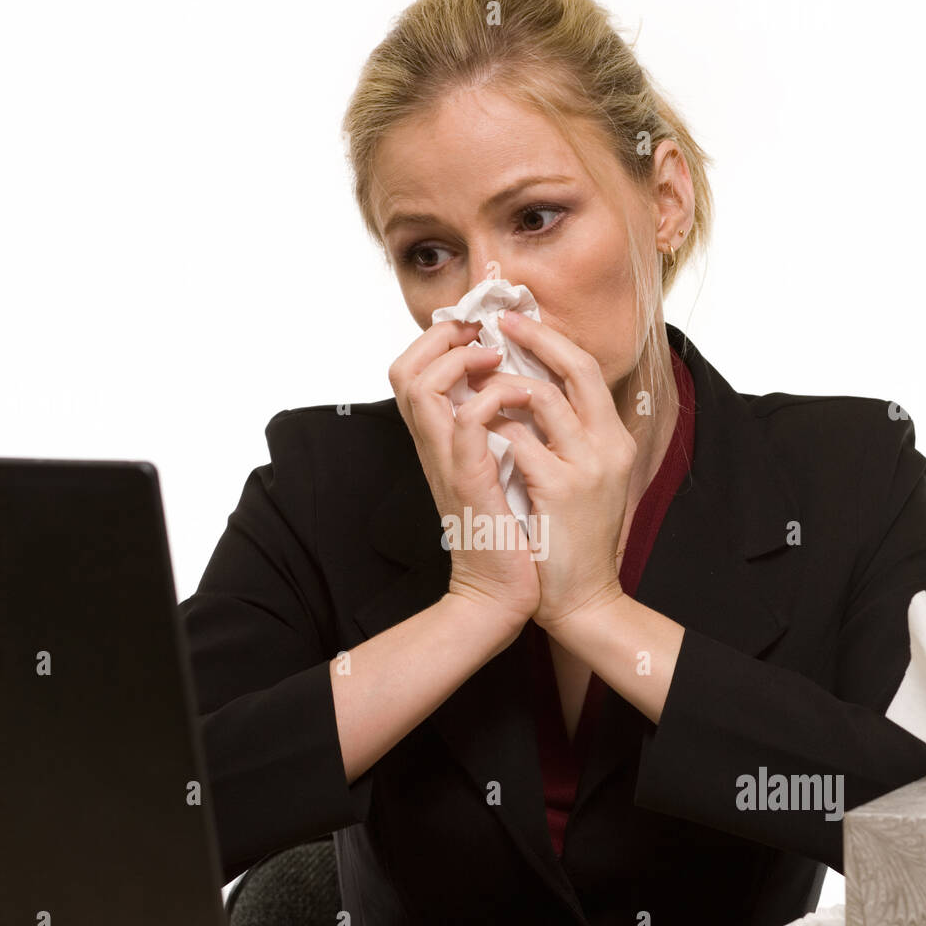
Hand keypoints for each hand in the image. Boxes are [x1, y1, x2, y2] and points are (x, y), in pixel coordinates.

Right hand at [388, 318, 540, 633]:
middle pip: (403, 370)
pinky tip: (522, 396)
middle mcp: (433, 448)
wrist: (502, 592)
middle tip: (484, 334)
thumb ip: (493, 431)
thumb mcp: (496, 469)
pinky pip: (467, 423)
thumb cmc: (508, 533)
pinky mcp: (470, 482)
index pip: (410, 373)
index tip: (480, 332)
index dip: (438, 340)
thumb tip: (512, 388)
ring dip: (461, 360)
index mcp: (438, 441)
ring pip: (422, 388)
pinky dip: (493, 397)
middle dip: (442, 337)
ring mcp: (447, 463)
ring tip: (498, 358)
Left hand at [468, 309, 636, 631]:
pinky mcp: (563, 490)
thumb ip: (560, 439)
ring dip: (503, 386)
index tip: (514, 324)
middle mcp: (609, 446)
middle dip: (535, 340)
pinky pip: (520, 441)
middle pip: (579, 367)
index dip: (550, 340)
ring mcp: (588, 467)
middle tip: (496, 327)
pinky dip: (494, 429)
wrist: (579, 600)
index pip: (587, 369)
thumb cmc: (567, 541)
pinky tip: (476, 430)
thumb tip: (522, 394)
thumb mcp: (575, 480)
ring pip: (545, 396)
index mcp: (612, 440)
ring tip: (478, 385)